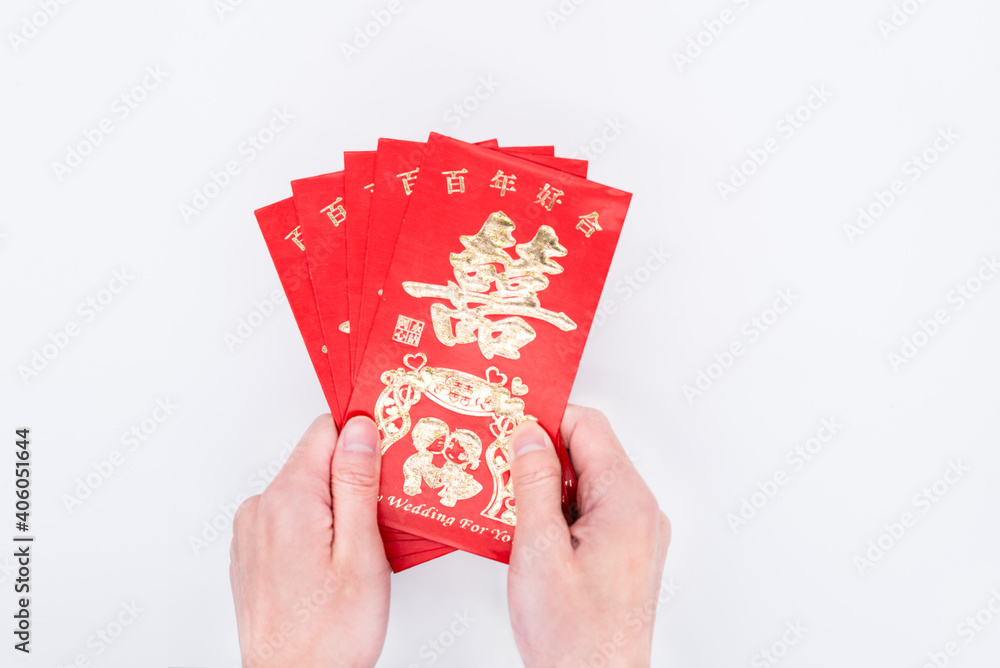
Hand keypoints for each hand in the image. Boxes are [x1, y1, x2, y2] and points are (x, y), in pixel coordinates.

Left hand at [229, 415, 389, 667]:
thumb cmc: (329, 634)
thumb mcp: (362, 552)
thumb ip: (358, 482)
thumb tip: (359, 429)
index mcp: (289, 499)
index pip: (327, 431)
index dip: (363, 440)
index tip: (386, 460)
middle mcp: (262, 508)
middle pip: (317, 461)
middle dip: (353, 479)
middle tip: (381, 519)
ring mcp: (252, 531)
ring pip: (306, 490)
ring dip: (336, 507)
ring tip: (359, 550)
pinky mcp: (253, 552)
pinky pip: (290, 517)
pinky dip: (316, 528)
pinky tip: (335, 563)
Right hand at [507, 406, 670, 667]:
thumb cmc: (575, 636)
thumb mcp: (538, 550)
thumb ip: (533, 484)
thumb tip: (528, 435)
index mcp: (626, 502)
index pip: (588, 428)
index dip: (545, 418)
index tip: (509, 420)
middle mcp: (639, 512)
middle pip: (587, 454)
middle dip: (539, 454)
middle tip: (497, 461)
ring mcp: (634, 534)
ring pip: (585, 484)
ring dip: (544, 487)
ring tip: (505, 502)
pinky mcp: (622, 553)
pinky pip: (589, 512)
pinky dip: (556, 512)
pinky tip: (524, 529)